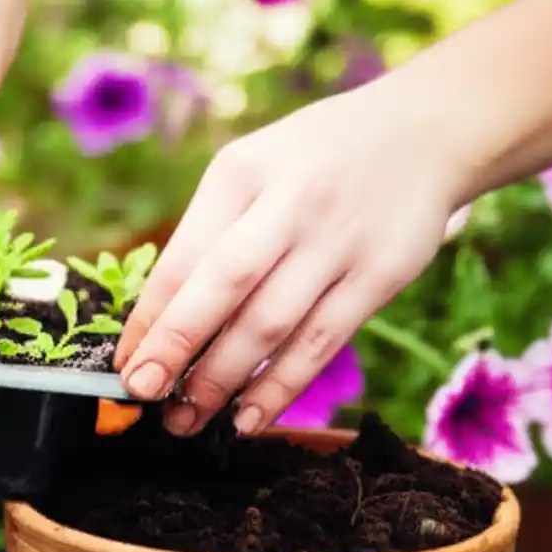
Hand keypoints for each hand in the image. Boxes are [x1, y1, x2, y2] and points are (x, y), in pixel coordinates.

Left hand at [114, 87, 465, 435]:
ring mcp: (340, 240)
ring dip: (222, 380)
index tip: (123, 364)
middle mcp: (290, 202)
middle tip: (141, 393)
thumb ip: (211, 233)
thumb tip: (158, 323)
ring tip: (187, 420)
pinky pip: (321, 343)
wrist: (427, 131)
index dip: (150, 318)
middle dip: (176, 347)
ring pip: (272, 324)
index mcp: (242, 173)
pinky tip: (247, 418)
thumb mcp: (254, 170)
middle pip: (224, 286)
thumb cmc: (315, 161)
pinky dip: (280, 386)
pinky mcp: (382, 274)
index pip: (184, 256)